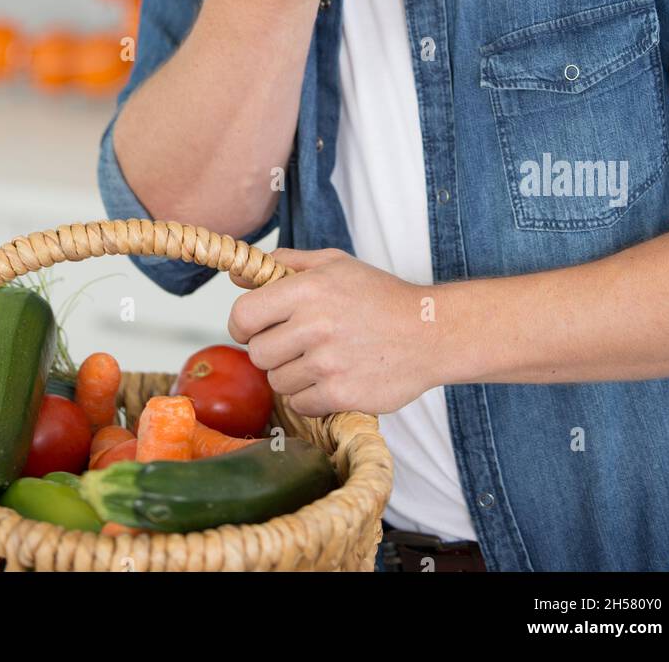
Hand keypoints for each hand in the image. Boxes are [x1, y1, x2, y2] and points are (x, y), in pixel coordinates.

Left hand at [227, 247, 432, 416]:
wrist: (430, 332)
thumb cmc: (380, 297)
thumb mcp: (335, 264)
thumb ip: (284, 264)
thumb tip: (238, 276)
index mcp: (308, 289)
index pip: (242, 316)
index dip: (243, 324)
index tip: (255, 328)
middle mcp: (315, 325)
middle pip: (257, 353)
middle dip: (271, 350)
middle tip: (297, 343)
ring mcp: (328, 364)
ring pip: (277, 382)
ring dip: (293, 374)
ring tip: (322, 359)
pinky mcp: (341, 395)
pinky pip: (300, 404)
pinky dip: (311, 396)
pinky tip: (333, 378)